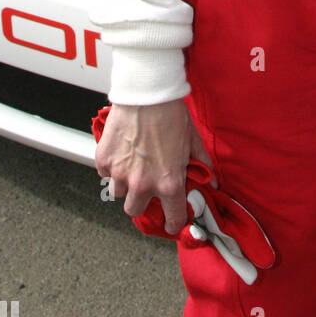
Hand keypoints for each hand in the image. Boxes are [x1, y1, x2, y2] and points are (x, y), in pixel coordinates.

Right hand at [95, 99, 212, 233]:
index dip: (174, 222)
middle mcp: (143, 183)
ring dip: (125, 184)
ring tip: (133, 165)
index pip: (173, 217)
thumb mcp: (192, 140)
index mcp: (168, 182)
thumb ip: (201, 164)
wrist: (146, 93)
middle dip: (141, 202)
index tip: (172, 222)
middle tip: (146, 186)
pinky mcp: (104, 161)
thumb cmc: (170, 114)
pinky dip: (112, 167)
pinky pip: (105, 174)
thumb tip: (211, 180)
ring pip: (118, 193)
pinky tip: (122, 152)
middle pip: (135, 211)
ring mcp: (120, 173)